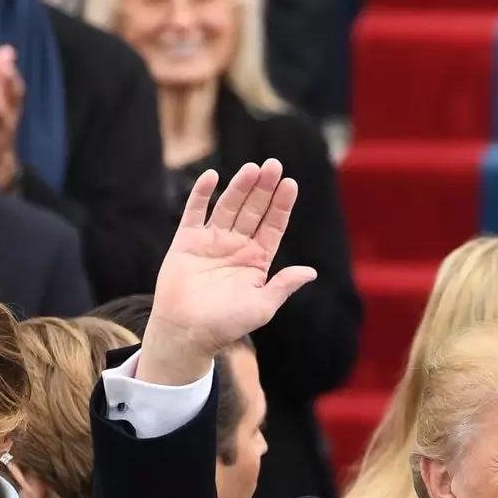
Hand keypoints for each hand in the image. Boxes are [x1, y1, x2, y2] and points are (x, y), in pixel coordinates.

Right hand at [140, 160, 317, 385]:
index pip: (272, 226)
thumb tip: (311, 272)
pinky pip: (194, 211)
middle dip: (263, 188)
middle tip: (273, 165)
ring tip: (252, 169)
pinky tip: (212, 176)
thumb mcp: (263, 306)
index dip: (281, 205)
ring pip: (228, 206)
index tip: (290, 184)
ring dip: (239, 186)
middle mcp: (235, 247)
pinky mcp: (187, 241)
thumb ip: (284, 285)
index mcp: (256, 261)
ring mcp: (211, 242)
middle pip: (253, 210)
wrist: (187, 332)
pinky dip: (201, 194)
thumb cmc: (226, 325)